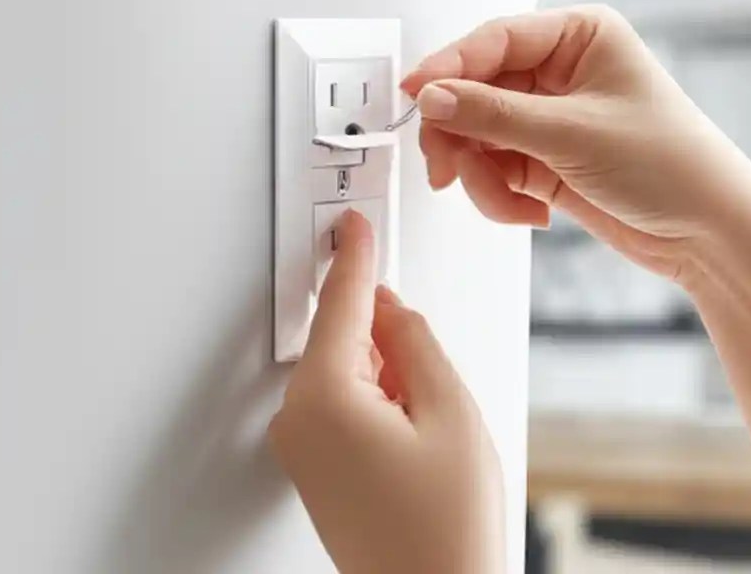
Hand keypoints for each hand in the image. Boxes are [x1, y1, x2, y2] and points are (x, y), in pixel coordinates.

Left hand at [269, 210, 503, 573]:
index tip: (350, 222)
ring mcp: (303, 449)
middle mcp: (299, 422)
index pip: (342, 305)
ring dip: (394, 379)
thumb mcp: (451, 410)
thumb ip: (417, 342)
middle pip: (346, 340)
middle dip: (393, 342)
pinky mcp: (317, 468)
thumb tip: (392, 309)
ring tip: (433, 437)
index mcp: (324, 398)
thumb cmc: (444, 528)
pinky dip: (383, 403)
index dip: (356, 257)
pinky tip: (418, 444)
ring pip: (351, 374)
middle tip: (436, 393)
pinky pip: (346, 406)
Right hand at [400, 5, 750, 284]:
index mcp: (581, 35)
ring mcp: (553, 118)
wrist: (709, 232)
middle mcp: (564, 71)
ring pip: (480, 136)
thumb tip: (432, 97)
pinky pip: (496, 170)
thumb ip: (494, 114)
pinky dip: (499, 195)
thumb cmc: (671, 164)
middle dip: (461, 135)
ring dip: (482, 175)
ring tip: (509, 204)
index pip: (495, 39)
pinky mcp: (548, 162)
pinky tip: (530, 214)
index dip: (448, 67)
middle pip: (476, 91)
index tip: (414, 95)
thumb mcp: (573, 133)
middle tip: (444, 168)